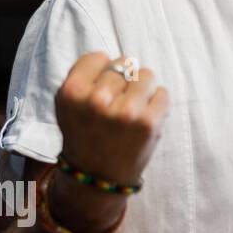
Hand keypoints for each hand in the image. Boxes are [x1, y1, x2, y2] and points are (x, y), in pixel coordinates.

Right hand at [50, 52, 169, 232]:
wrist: (97, 176)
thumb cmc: (85, 134)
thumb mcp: (69, 105)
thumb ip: (86, 77)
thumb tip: (116, 58)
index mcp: (72, 92)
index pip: (99, 57)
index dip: (103, 71)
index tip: (101, 88)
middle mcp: (96, 100)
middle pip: (125, 64)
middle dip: (124, 82)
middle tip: (116, 104)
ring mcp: (125, 112)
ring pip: (147, 74)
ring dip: (143, 88)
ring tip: (132, 108)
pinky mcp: (149, 122)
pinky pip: (163, 93)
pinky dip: (157, 103)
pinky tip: (143, 119)